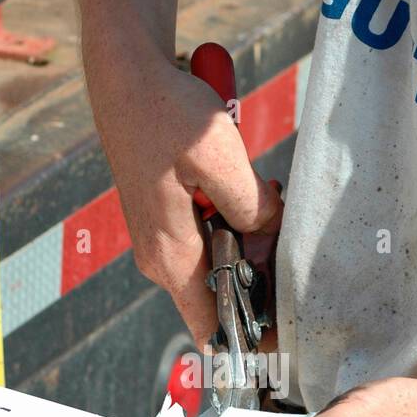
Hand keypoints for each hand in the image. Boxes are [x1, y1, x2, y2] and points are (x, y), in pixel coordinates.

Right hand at [90, 52, 282, 346]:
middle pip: (222, 295)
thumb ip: (252, 209)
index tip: (287, 339)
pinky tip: (246, 188)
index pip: (211, 326)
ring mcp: (161, 239)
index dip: (251, 339)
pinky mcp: (166, 218)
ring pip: (221, 263)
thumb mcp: (221, 160)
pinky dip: (235, 221)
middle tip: (286, 236)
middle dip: (261, 277)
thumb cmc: (168, 114)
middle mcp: (161, 258)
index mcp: (171, 256)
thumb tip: (273, 238)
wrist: (128, 77)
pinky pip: (211, 237)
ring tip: (264, 199)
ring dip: (250, 242)